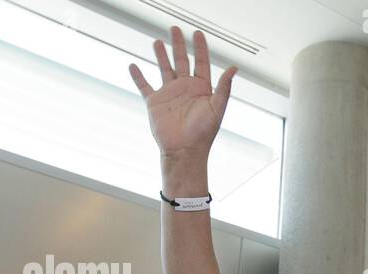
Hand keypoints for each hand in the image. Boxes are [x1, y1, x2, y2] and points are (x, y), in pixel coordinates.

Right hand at [128, 28, 236, 161]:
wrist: (184, 151)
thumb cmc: (203, 133)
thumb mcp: (217, 108)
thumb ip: (224, 87)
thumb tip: (234, 67)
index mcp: (201, 89)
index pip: (201, 63)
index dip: (200, 48)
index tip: (197, 34)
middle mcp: (185, 89)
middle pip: (181, 61)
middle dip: (178, 45)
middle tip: (175, 29)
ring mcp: (169, 94)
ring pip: (164, 69)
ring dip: (161, 55)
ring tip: (157, 42)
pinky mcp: (155, 102)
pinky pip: (144, 86)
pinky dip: (138, 76)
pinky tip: (133, 66)